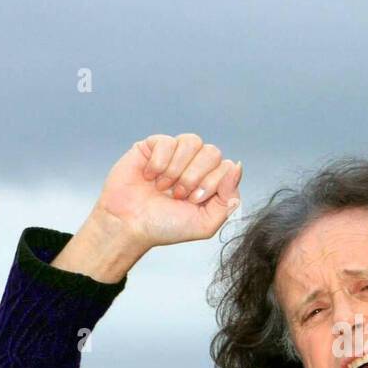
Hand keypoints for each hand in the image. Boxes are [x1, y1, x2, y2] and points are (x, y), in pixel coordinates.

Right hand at [92, 133, 243, 247]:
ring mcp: (175, 153)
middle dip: (194, 177)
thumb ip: (228, 199)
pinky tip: (149, 177)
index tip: (193, 200)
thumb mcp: (205, 223)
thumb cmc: (165, 226)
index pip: (226, 166)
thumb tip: (237, 166)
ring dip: (177, 169)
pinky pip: (167, 141)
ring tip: (163, 187)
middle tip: (177, 195)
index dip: (211, 182)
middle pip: (212, 152)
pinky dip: (159, 163)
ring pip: (192, 141)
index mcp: (210, 180)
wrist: (130, 225)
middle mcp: (195, 164)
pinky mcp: (153, 146)